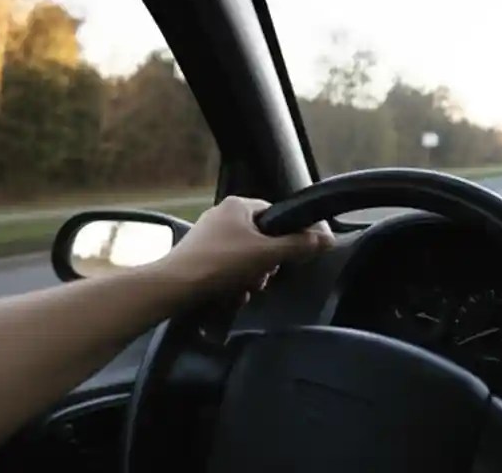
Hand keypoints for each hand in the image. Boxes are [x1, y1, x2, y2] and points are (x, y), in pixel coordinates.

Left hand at [162, 196, 333, 298]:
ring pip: (245, 257)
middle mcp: (222, 215)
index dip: (288, 237)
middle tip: (262, 279)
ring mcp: (207, 236)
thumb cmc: (221, 264)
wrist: (174, 287)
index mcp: (238, 205)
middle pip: (261, 240)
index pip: (276, 215)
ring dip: (250, 278)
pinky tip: (230, 296)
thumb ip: (299, 246)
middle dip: (265, 265)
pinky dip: (232, 282)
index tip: (289, 258)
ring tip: (243, 291)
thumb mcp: (267, 255)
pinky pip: (227, 267)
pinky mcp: (197, 256)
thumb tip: (328, 238)